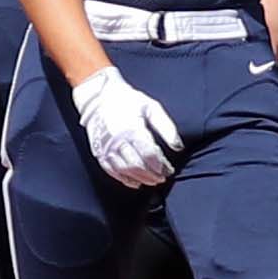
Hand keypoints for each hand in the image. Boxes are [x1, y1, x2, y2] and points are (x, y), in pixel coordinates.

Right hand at [70, 64, 184, 187]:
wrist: (99, 95)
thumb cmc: (129, 100)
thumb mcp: (151, 107)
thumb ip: (166, 127)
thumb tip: (178, 147)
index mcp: (132, 129)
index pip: (150, 154)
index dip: (161, 165)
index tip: (169, 169)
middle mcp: (118, 140)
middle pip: (137, 165)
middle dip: (152, 175)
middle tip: (162, 178)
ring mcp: (107, 147)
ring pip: (124, 170)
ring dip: (140, 178)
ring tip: (151, 181)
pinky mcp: (99, 151)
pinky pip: (111, 170)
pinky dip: (124, 179)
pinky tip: (135, 183)